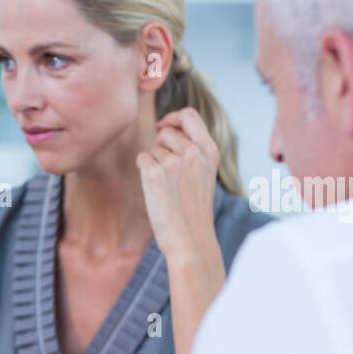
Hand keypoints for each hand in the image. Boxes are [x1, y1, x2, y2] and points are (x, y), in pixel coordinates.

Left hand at [136, 107, 221, 261]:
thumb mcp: (205, 173)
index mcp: (210, 151)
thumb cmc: (194, 208)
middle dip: (160, 144)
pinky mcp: (154, 175)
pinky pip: (142, 158)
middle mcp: (194, 153)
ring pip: (154, 148)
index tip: (163, 125)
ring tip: (166, 186)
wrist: (190, 238)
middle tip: (164, 168)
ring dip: (154, 163)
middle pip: (167, 132)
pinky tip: (155, 188)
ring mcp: (174, 163)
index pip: (190, 115)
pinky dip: (144, 170)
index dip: (173, 116)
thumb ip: (193, 149)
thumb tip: (166, 128)